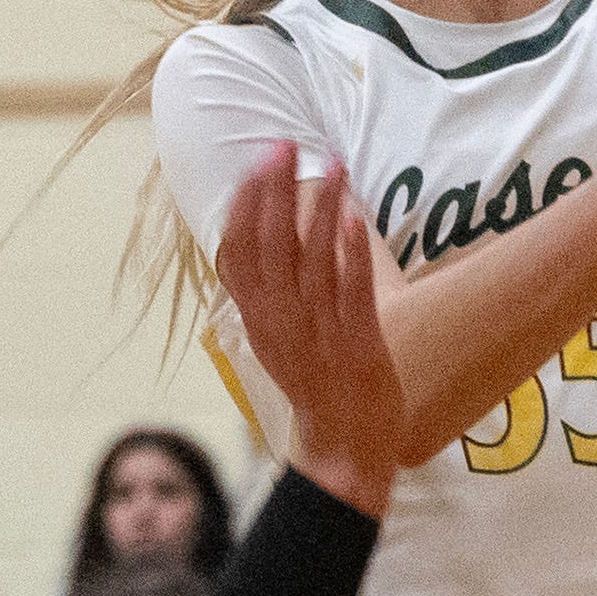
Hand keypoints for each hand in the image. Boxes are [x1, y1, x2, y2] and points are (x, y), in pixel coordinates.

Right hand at [217, 146, 403, 521]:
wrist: (344, 448)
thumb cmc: (315, 381)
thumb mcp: (275, 335)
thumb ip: (265, 289)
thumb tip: (260, 232)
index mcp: (258, 319)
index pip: (239, 253)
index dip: (246, 205)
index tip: (259, 162)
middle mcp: (281, 323)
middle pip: (271, 248)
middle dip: (277, 194)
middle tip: (284, 146)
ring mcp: (318, 335)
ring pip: (313, 263)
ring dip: (320, 210)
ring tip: (332, 166)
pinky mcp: (357, 347)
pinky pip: (351, 294)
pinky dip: (350, 255)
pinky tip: (353, 219)